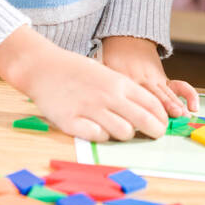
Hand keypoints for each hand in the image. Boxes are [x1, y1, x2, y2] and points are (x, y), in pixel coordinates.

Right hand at [0, 28, 169, 141]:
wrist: (42, 68)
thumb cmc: (77, 72)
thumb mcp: (107, 74)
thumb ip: (125, 92)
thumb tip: (149, 111)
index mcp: (119, 83)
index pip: (153, 104)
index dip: (162, 118)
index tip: (162, 124)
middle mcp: (108, 96)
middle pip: (144, 121)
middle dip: (155, 131)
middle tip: (154, 135)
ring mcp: (90, 109)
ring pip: (124, 132)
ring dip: (125, 134)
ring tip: (117, 128)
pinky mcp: (72, 122)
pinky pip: (98, 137)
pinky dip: (101, 136)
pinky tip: (96, 129)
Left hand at [102, 35, 199, 117]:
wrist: (128, 38)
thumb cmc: (112, 56)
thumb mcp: (101, 65)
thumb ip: (97, 80)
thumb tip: (85, 95)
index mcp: (126, 77)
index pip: (132, 93)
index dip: (136, 106)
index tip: (140, 120)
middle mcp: (144, 79)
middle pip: (153, 95)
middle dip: (163, 108)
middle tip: (170, 119)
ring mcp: (156, 80)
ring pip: (167, 93)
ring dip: (176, 105)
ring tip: (183, 115)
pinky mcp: (164, 80)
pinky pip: (180, 87)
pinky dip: (188, 94)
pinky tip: (194, 105)